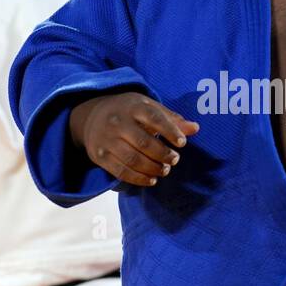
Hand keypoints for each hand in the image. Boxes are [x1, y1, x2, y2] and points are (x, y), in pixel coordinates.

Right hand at [69, 92, 198, 186]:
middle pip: (144, 143)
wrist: (90, 116)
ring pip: (133, 160)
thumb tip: (195, 128)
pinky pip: (121, 172)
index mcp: (133, 106)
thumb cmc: (128, 111)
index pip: (154, 118)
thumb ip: (171, 118)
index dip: (170, 131)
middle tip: (175, 159)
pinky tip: (151, 179)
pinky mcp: (100, 156)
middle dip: (163, 154)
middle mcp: (117, 122)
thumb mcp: (148, 107)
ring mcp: (107, 140)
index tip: (182, 143)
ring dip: (153, 168)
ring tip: (165, 170)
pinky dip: (139, 179)